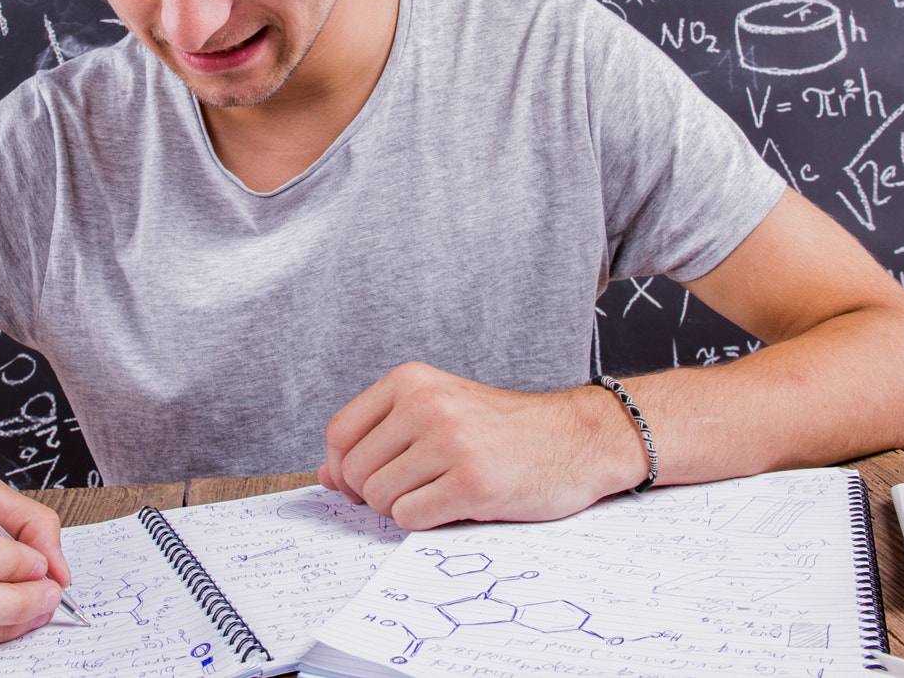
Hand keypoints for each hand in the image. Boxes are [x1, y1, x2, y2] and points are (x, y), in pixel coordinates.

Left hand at [316, 362, 649, 530]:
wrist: (578, 438)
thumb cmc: (505, 429)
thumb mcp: (439, 411)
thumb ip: (380, 437)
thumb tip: (325, 474)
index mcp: (412, 381)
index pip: (339, 433)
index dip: (344, 468)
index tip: (366, 480)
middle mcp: (427, 405)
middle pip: (357, 472)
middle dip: (376, 494)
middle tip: (416, 489)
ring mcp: (450, 443)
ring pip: (381, 499)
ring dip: (404, 508)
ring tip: (441, 493)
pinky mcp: (472, 483)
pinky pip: (411, 519)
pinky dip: (426, 522)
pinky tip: (456, 505)